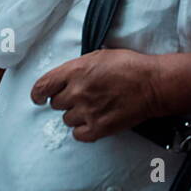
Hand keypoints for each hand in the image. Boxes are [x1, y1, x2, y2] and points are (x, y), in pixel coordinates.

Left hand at [31, 49, 162, 142]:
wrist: (152, 84)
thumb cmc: (130, 66)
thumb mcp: (99, 56)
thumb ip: (78, 67)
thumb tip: (66, 78)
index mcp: (75, 71)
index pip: (43, 86)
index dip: (37, 94)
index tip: (38, 98)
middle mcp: (77, 92)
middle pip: (55, 104)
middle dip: (65, 101)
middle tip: (81, 97)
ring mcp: (87, 111)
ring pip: (66, 120)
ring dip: (76, 115)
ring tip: (92, 108)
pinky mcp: (98, 128)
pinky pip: (78, 134)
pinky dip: (83, 130)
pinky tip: (93, 121)